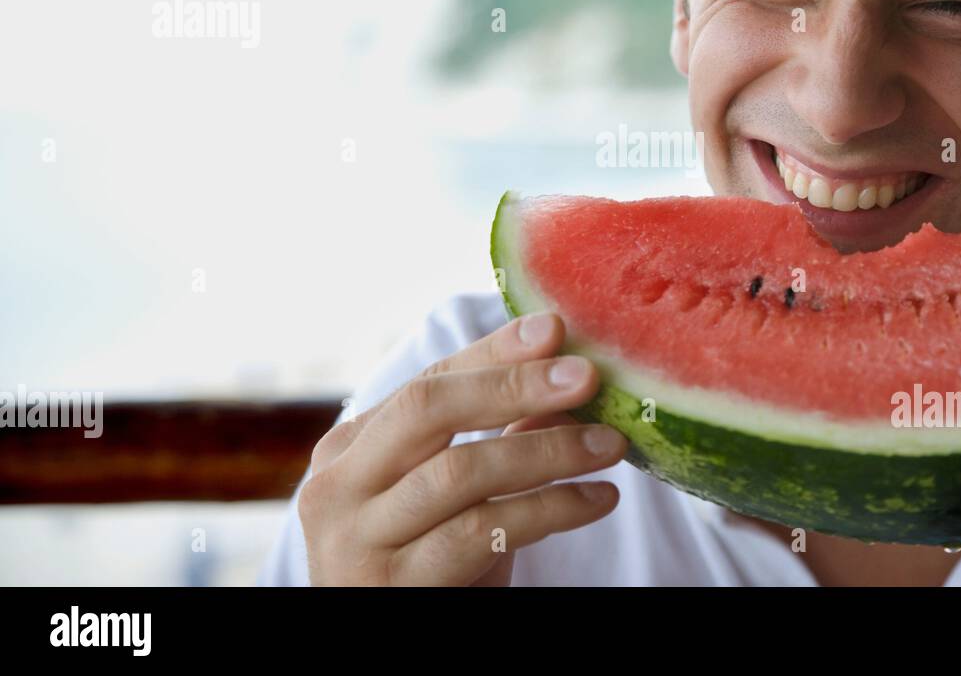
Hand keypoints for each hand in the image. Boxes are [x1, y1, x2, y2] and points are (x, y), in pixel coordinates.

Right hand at [298, 312, 626, 585]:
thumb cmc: (435, 566)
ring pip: (460, 471)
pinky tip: (596, 501)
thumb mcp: (456, 496)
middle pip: (428, 410)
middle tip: (587, 376)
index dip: (493, 353)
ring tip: (610, 445)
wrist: (403, 646)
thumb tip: (567, 371)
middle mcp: (338, 487)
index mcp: (348, 449)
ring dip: (547, 451)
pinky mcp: (391, 587)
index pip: (426, 382)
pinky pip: (481, 532)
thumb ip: (496, 435)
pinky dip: (549, 510)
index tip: (554, 328)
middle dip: (514, 385)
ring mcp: (356, 539)